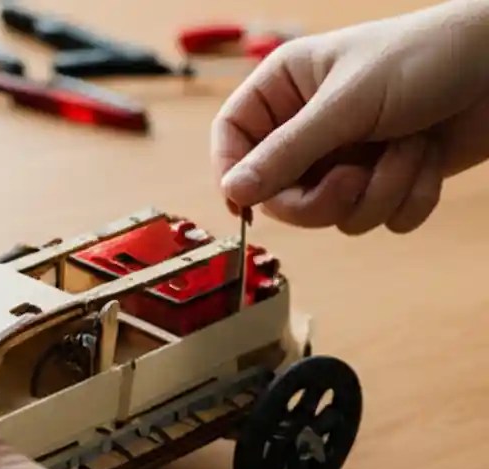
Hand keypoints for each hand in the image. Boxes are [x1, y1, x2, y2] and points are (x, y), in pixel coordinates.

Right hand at [212, 0, 488, 233]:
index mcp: (286, 88)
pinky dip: (408, 197)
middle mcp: (310, 125)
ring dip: (379, 191)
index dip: (232, 173)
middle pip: (279, 193)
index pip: (232, 138)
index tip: (244, 205)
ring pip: (332, 214)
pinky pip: (377, 219)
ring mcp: (348, 155)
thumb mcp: (347, 104)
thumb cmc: (426, 57)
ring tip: (409, 149)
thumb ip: (287, 152)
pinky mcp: (387, 178)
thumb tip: (235, 191)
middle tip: (354, 180)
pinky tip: (428, 159)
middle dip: (324, 198)